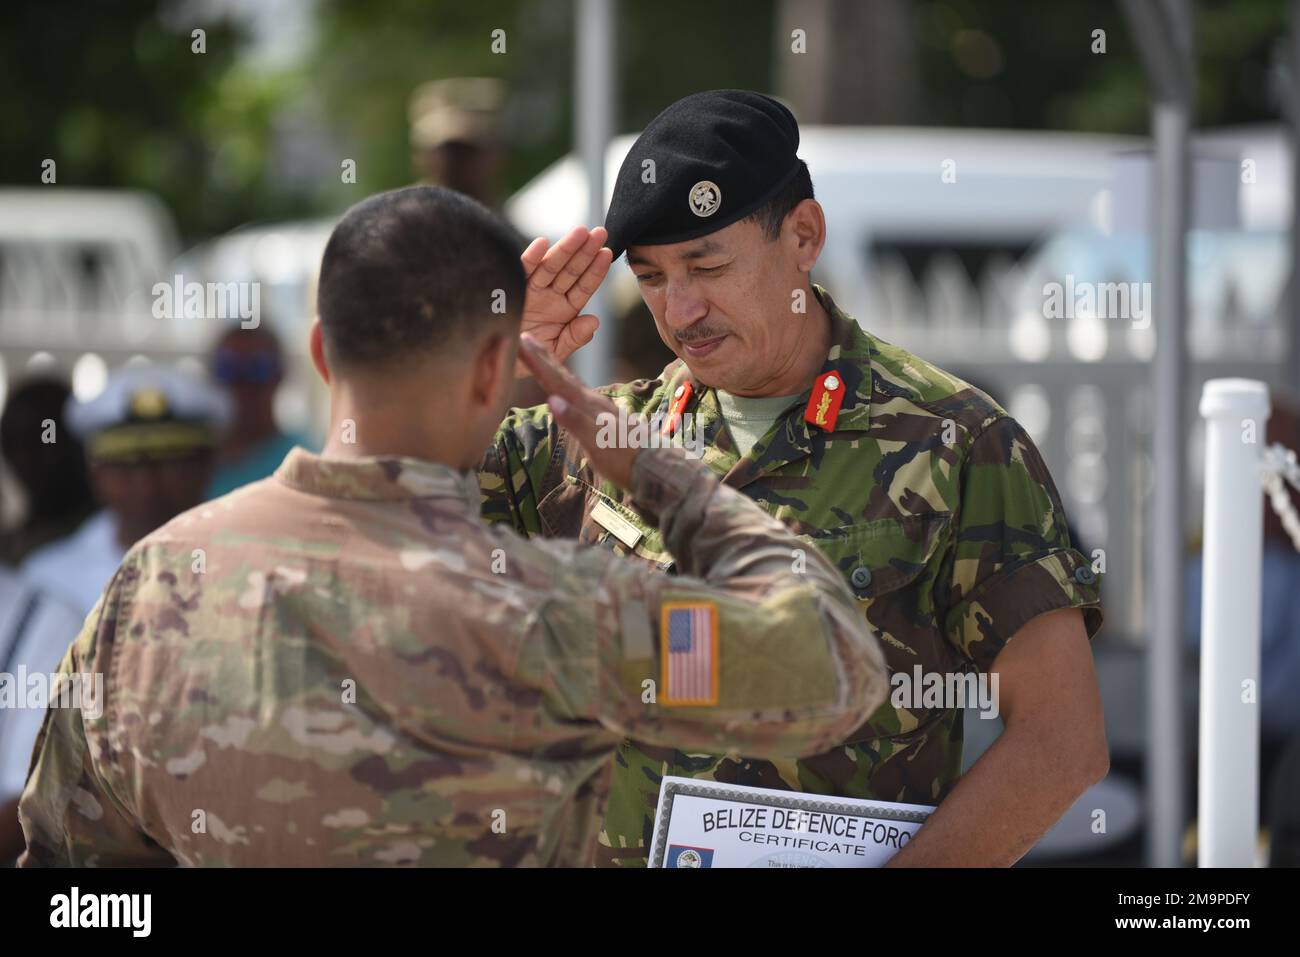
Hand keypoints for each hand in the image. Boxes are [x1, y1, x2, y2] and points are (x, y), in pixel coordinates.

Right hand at [516, 226, 612, 376]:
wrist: (494, 360)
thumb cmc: (526, 358)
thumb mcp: (554, 351)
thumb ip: (575, 338)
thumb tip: (595, 321)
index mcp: (564, 310)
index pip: (584, 287)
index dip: (596, 271)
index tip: (607, 254)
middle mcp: (550, 296)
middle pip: (571, 271)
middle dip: (586, 251)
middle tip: (601, 232)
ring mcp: (531, 290)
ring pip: (551, 265)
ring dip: (566, 248)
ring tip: (582, 232)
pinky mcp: (511, 288)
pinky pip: (522, 270)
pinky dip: (531, 257)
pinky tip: (543, 243)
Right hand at [518, 332, 639, 488]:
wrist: (657, 468)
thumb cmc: (625, 460)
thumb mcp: (598, 443)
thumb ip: (576, 421)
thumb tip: (552, 400)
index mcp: (589, 406)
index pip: (558, 380)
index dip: (538, 362)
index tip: (522, 340)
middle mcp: (595, 402)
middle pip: (564, 376)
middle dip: (543, 357)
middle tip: (525, 336)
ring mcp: (602, 409)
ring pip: (572, 383)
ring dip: (554, 368)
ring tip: (540, 355)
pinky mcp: (606, 418)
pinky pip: (580, 395)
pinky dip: (567, 386)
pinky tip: (565, 390)